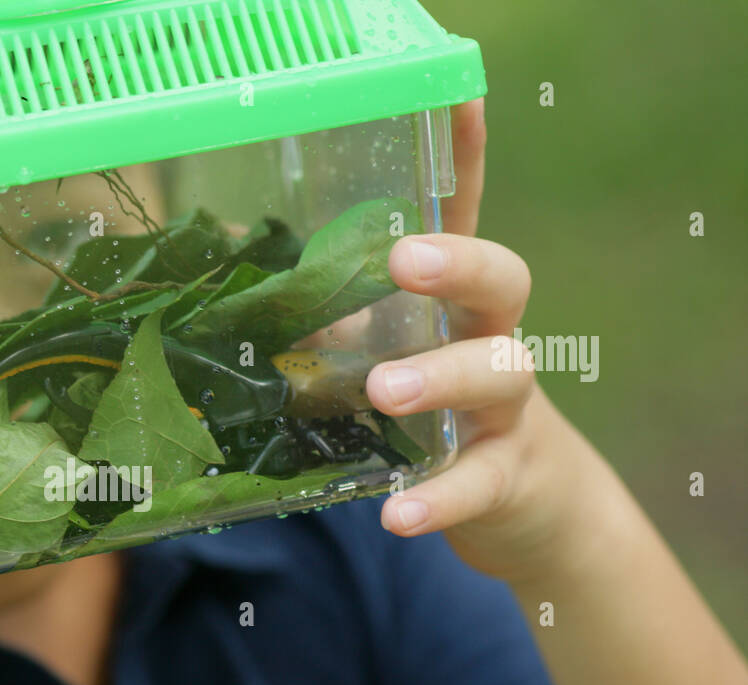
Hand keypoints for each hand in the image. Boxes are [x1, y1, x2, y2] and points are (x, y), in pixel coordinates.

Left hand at [365, 99, 592, 581]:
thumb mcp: (387, 358)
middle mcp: (492, 340)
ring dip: (440, 378)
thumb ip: (333, 324)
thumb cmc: (432, 415)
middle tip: (404, 261)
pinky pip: (477, 484)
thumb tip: (236, 283)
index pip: (465, 218)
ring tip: (384, 391)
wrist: (519, 502)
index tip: (462, 98)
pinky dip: (437, 500)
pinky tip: (396, 515)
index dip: (467, 158)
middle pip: (504, 281)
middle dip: (458, 265)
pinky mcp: (507, 477)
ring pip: (499, 374)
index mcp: (453, 305)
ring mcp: (508, 411)